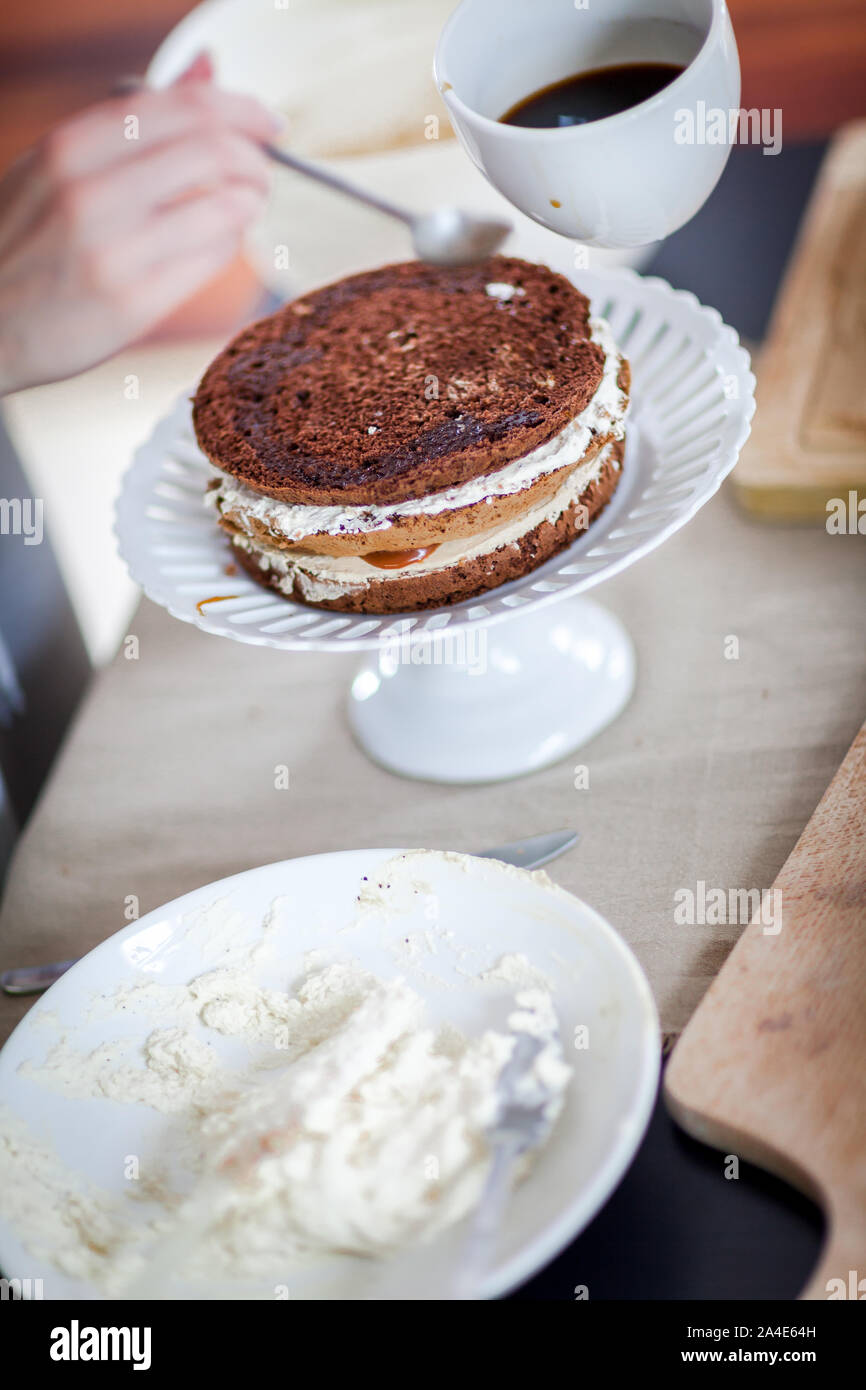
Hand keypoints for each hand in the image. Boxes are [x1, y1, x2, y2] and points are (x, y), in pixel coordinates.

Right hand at [0, 55, 278, 393]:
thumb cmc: (26, 239)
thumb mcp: (60, 164)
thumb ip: (134, 118)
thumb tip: (206, 68)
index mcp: (70, 147)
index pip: (182, 107)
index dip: (241, 109)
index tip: (268, 123)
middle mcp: (89, 193)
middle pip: (211, 153)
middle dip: (255, 160)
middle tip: (262, 172)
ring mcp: (112, 252)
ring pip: (221, 209)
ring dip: (250, 203)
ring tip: (247, 206)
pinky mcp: (132, 304)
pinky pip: (209, 260)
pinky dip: (228, 245)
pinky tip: (218, 242)